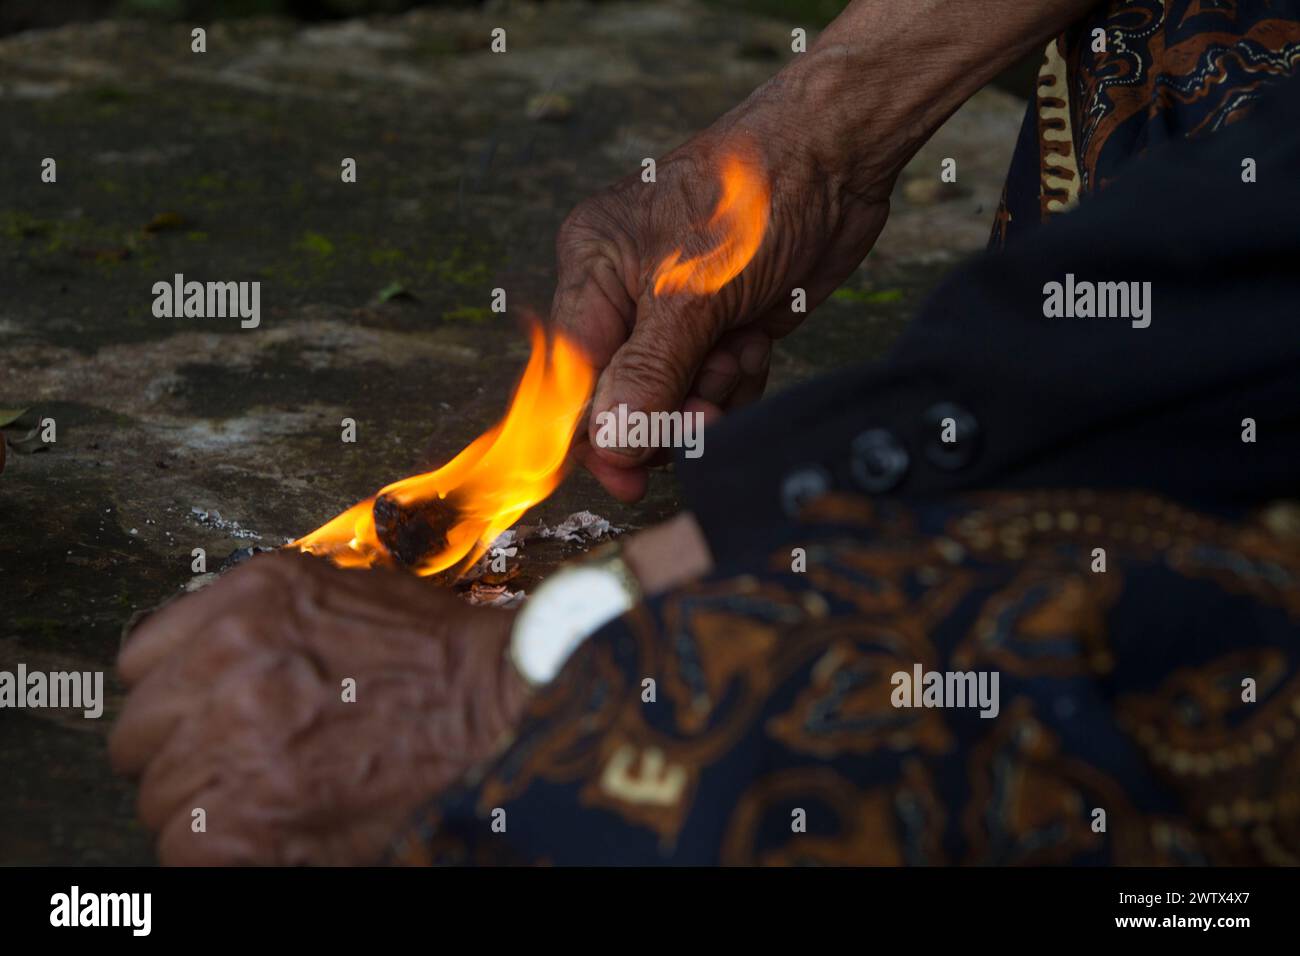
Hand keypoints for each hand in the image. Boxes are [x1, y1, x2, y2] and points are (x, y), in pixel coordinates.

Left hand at [110, 551, 528, 864]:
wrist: (498, 705)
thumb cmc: (436, 654)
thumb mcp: (340, 592)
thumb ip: (261, 614)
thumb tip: (206, 659)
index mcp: (249, 599)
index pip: (142, 659)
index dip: (175, 694)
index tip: (200, 713)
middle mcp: (229, 659)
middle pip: (140, 731)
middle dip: (183, 751)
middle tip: (240, 762)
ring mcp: (235, 738)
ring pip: (159, 797)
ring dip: (204, 805)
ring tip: (271, 797)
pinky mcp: (251, 815)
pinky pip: (185, 851)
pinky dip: (219, 852)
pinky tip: (270, 832)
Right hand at [553, 78, 895, 501]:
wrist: (838, 158)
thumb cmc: (754, 198)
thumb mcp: (692, 293)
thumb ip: (647, 373)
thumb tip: (610, 444)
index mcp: (593, 269)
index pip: (573, 375)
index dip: (597, 433)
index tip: (627, 482)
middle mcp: (627, 292)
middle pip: (627, 396)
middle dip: (673, 409)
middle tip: (710, 408)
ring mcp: (678, 312)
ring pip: (677, 398)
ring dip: (715, 391)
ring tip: (740, 345)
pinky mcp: (723, 325)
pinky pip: (717, 387)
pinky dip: (740, 382)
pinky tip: (756, 341)